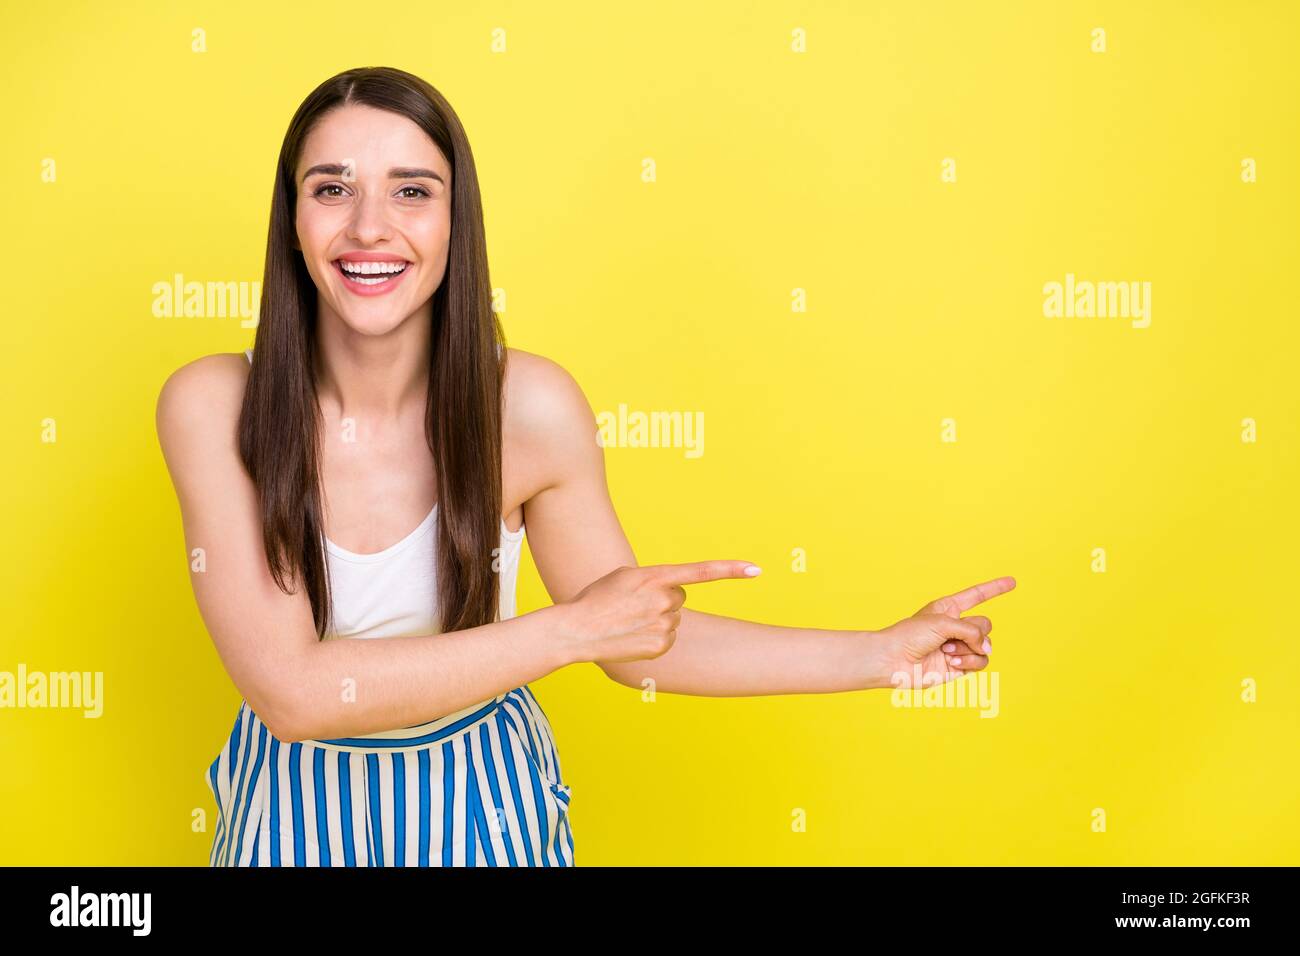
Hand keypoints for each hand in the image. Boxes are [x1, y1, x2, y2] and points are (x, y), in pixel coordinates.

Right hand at [557, 561, 761, 664]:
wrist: (577, 630)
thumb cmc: (597, 598)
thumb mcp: (624, 577)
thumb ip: (652, 579)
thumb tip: (674, 592)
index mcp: (654, 577)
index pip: (701, 571)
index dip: (730, 570)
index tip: (756, 569)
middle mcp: (663, 600)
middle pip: (679, 596)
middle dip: (663, 598)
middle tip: (635, 604)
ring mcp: (664, 624)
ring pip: (674, 617)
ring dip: (657, 617)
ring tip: (629, 620)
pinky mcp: (662, 646)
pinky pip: (669, 636)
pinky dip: (655, 636)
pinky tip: (633, 636)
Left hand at [873, 576, 1016, 687]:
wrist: (894, 661)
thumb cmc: (910, 635)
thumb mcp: (942, 622)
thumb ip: (971, 631)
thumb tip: (985, 650)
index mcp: (949, 608)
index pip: (976, 596)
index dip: (995, 588)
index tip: (1012, 581)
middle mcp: (956, 626)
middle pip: (985, 624)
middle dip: (974, 632)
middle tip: (952, 638)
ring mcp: (959, 647)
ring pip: (985, 645)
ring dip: (968, 649)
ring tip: (946, 652)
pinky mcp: (960, 666)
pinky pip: (981, 661)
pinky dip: (969, 662)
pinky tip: (951, 663)